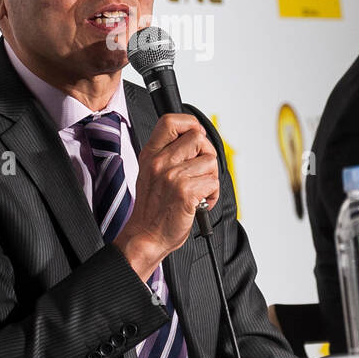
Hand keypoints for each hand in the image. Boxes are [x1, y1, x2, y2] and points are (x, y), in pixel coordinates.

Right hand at [114, 113, 218, 281]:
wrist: (145, 236)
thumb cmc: (152, 208)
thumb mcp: (150, 172)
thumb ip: (168, 153)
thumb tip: (196, 139)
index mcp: (151, 154)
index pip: (170, 121)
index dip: (190, 124)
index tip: (196, 137)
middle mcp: (160, 162)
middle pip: (198, 138)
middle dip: (206, 154)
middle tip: (200, 172)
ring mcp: (172, 176)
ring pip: (210, 161)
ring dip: (211, 178)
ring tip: (199, 190)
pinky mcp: (185, 192)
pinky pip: (213, 183)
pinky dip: (212, 195)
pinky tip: (200, 202)